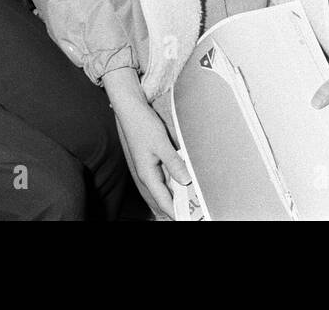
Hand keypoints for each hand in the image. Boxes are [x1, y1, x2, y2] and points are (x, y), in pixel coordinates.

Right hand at [103, 68, 188, 218]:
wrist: (131, 109)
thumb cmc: (143, 125)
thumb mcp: (161, 144)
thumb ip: (174, 163)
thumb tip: (186, 181)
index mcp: (148, 174)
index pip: (164, 201)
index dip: (177, 212)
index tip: (189, 219)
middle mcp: (149, 174)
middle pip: (166, 197)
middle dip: (180, 205)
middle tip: (197, 211)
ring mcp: (152, 167)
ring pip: (168, 186)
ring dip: (180, 193)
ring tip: (196, 201)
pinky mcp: (155, 160)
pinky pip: (168, 175)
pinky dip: (178, 179)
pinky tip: (189, 181)